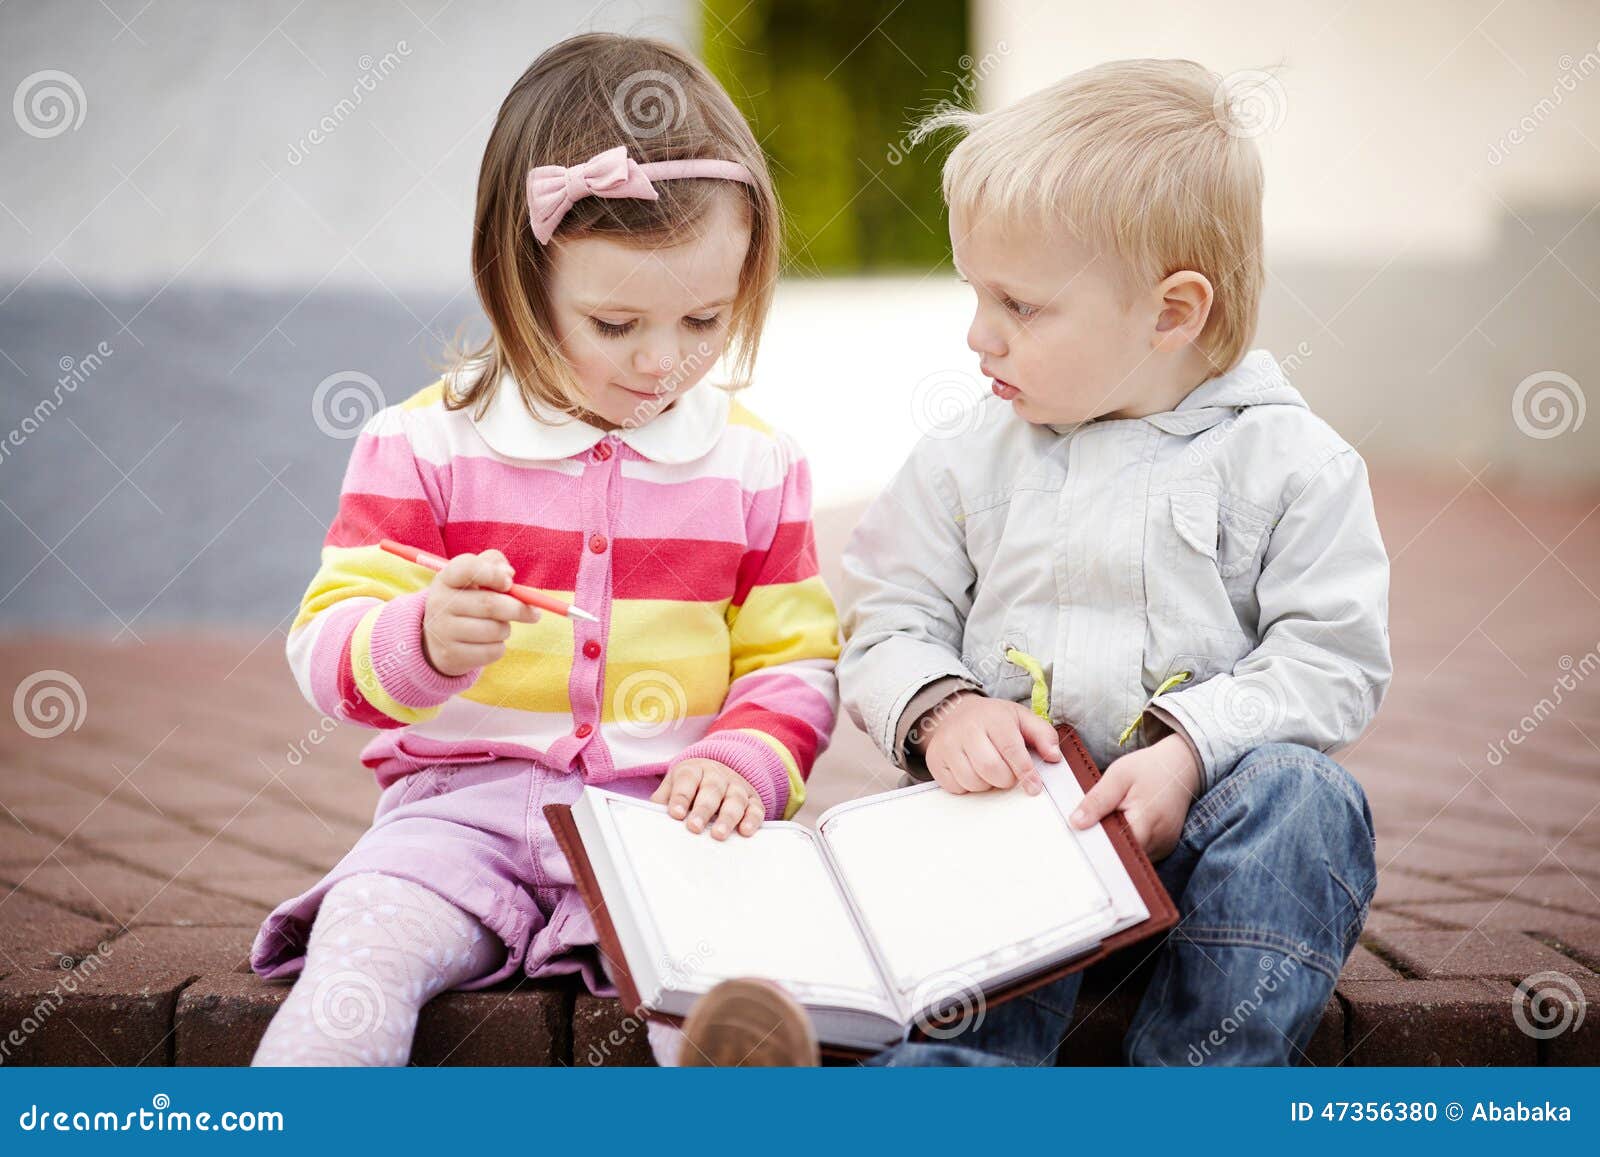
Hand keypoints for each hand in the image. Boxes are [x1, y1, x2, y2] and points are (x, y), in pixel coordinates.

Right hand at [421, 549, 540, 677]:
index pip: (468, 568)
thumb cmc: (467, 599)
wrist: (439, 637)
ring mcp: (442, 631)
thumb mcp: (475, 576)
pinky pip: (492, 651)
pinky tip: (488, 642)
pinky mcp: (452, 655)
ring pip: (494, 630)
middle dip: (519, 609)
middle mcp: (439, 603)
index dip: (494, 574)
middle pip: (490, 604)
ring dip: (506, 628)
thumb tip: (508, 574)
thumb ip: (494, 564)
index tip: (509, 582)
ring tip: (498, 626)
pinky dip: (499, 647)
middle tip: (534, 613)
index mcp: (446, 578)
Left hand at [650, 758, 763, 838]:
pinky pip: (755, 808)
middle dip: (703, 809)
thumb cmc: (690, 787)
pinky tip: (745, 831)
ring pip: (735, 798)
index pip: (687, 780)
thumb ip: (663, 800)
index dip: (680, 796)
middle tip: (694, 827)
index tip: (675, 814)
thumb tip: (649, 818)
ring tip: (718, 835)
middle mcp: (717, 775)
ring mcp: (737, 786)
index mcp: (694, 770)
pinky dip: (752, 819)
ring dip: (727, 817)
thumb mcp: (673, 787)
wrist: (719, 772)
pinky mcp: (753, 799)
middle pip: (712, 789)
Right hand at [912, 690, 1061, 795]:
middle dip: (1006, 779)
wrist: (952, 712)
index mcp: (992, 718)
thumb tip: (1054, 756)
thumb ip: (1043, 734)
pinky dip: (968, 787)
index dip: (1025, 772)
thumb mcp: (1021, 718)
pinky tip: (972, 772)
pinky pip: (955, 787)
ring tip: (989, 771)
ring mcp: (948, 745)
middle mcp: (967, 729)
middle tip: (1008, 774)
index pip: (1011, 749)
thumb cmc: (992, 720)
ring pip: (973, 781)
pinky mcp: (935, 760)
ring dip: (987, 784)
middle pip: (991, 769)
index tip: (1034, 787)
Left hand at [1069, 733, 1200, 859]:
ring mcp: (1164, 846)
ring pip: (1131, 855)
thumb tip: (1076, 823)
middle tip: (1097, 821)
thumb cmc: (1149, 768)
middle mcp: (1158, 841)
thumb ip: (1097, 800)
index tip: (1082, 832)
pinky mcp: (1165, 846)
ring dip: (1119, 842)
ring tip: (1116, 818)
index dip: (1095, 843)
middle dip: (1106, 842)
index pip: (1112, 848)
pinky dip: (1131, 841)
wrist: (1181, 766)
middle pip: (1121, 856)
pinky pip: (1142, 851)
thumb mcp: (1118, 776)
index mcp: (1144, 823)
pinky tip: (1127, 823)